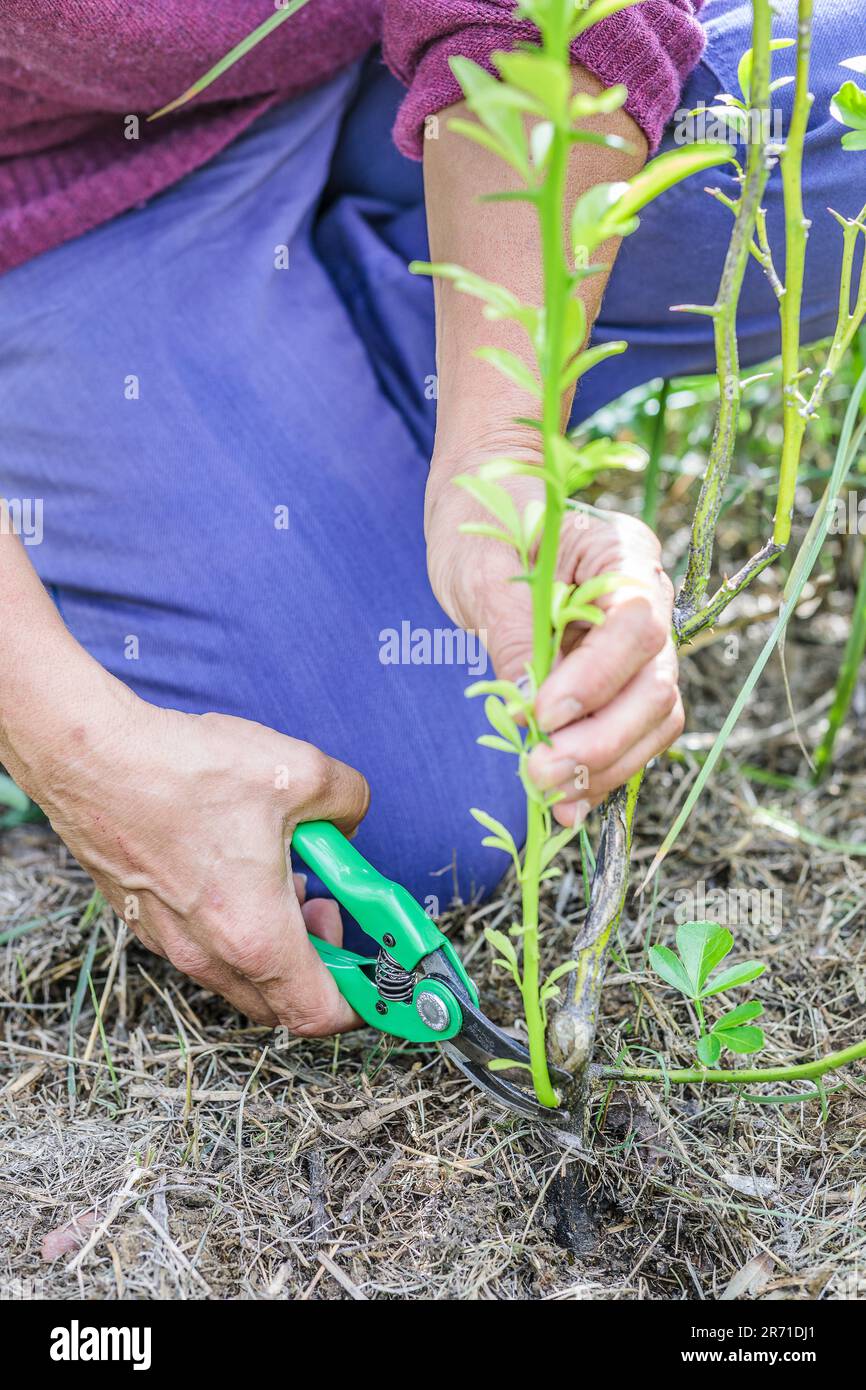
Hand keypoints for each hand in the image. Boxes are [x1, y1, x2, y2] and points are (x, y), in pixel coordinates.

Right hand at [28, 678, 369, 1033]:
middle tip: (331, 908)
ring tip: (287, 877)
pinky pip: (205, 948)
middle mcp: (209, 954)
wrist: (88, 755)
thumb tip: (351, 818)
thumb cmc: (182, 770)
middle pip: (282, 1001)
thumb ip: (348, 801)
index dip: (364, 1003)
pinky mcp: (145, 919)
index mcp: (254, 935)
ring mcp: (170, 942)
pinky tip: (240, 864)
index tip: (383, 977)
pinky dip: (237, 925)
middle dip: (322, 966)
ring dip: (278, 942)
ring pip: (241, 974)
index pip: (320, 1013)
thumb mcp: (298, 772)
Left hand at [427, 460, 682, 826]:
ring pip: (654, 720)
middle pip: (657, 685)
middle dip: (604, 741)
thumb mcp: (482, 566)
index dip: (598, 679)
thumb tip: (534, 706)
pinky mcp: (617, 681)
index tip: (543, 713)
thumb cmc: (484, 519)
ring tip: (548, 795)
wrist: (487, 506)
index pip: (637, 626)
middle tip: (542, 773)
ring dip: (606, 768)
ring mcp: (639, 646)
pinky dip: (602, 774)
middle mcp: (646, 601)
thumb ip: (513, 629)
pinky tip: (566, 803)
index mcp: (623, 555)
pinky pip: (629, 735)